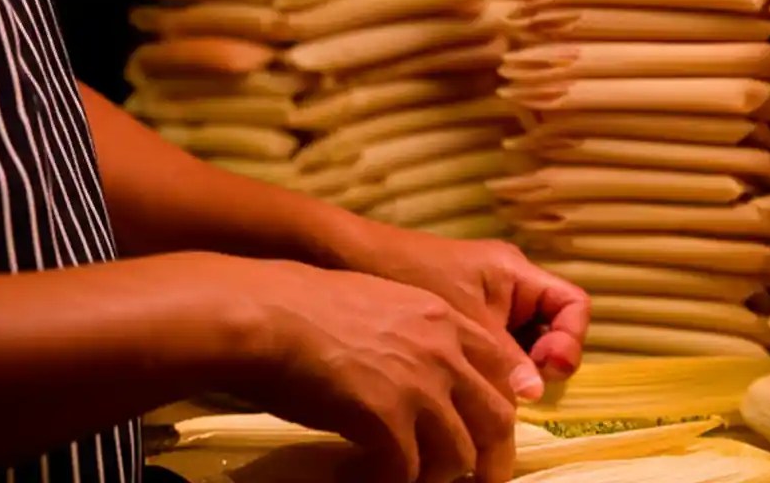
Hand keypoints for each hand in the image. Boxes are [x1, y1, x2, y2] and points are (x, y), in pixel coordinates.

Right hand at [224, 259, 519, 482]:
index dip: (501, 404)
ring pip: (458, 453)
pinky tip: (368, 477)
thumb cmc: (308, 305)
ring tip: (413, 479)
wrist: (268, 314)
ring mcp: (419, 386)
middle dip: (495, 458)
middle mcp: (443, 351)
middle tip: (486, 479)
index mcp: (444, 318)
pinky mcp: (387, 420)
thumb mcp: (383, 303)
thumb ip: (417, 336)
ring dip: (438, 475)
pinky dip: (392, 482)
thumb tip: (422, 375)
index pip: (501, 368)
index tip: (494, 430)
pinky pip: (407, 470)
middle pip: (497, 417)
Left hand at [316, 217, 590, 399]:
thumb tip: (534, 394)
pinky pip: (489, 356)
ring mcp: (483, 310)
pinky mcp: (458, 328)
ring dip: (512, 377)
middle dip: (542, 365)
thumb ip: (501, 355)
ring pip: (520, 350)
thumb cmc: (406, 273)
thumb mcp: (460, 316)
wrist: (346, 260)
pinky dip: (486, 376)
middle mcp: (507, 290)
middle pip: (551, 333)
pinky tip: (467, 393)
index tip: (547, 366)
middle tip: (519, 391)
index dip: (570, 339)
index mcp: (515, 274)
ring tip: (491, 396)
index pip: (573, 305)